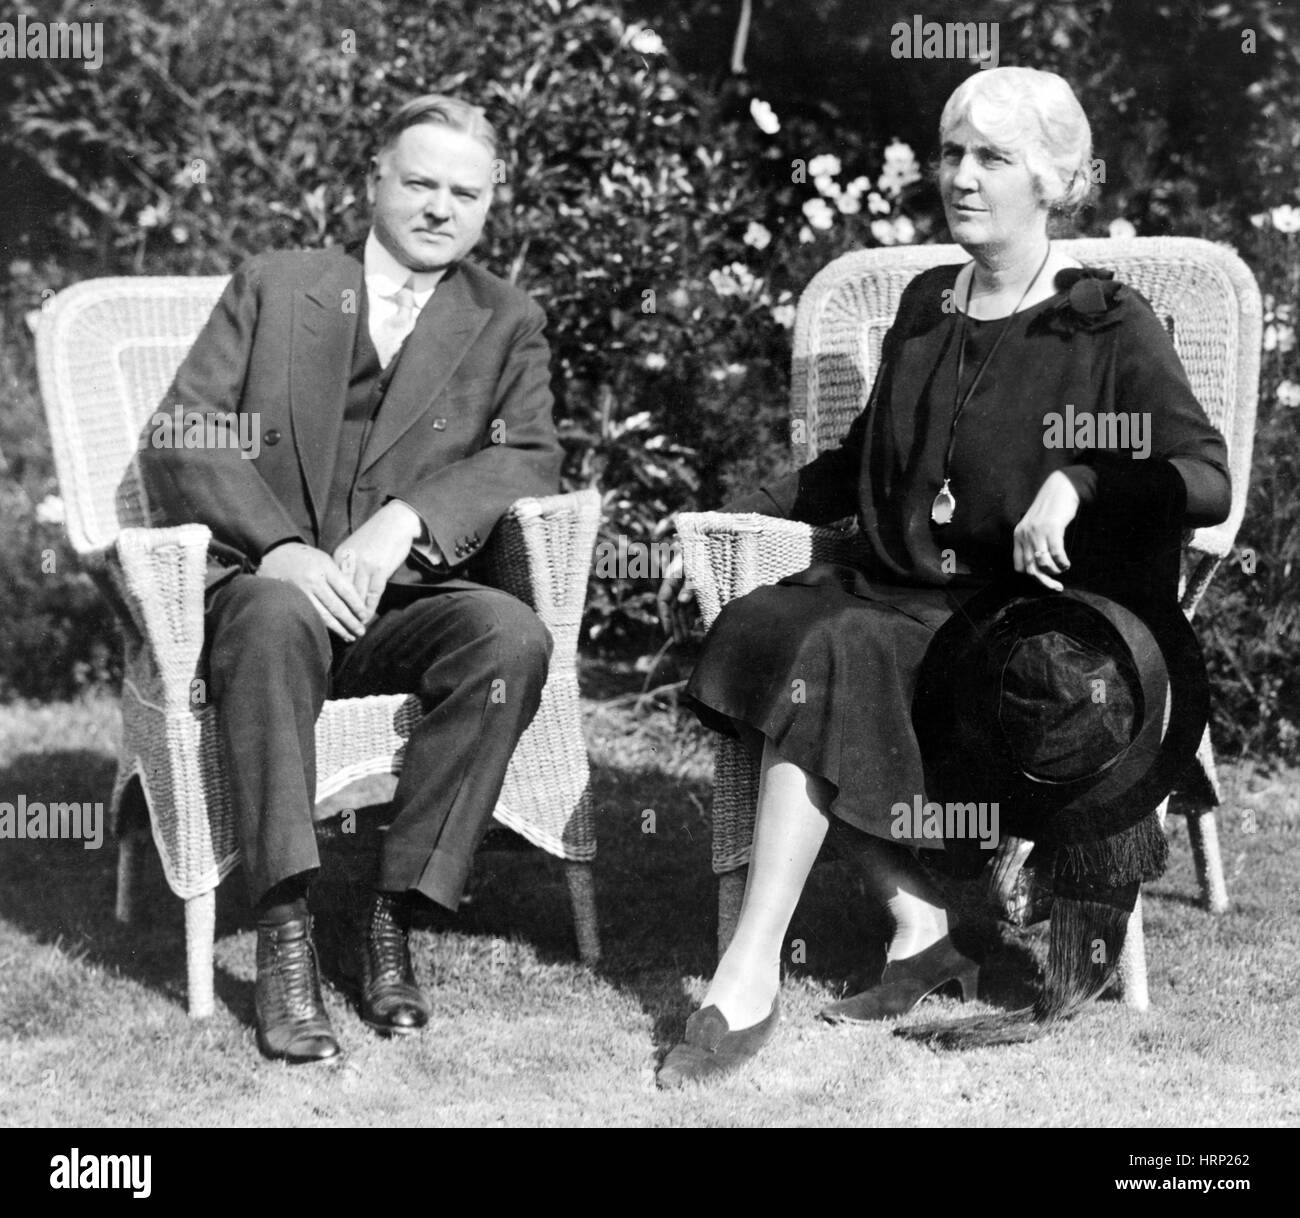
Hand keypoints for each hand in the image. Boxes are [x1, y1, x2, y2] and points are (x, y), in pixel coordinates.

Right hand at [257, 543, 369, 640]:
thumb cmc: (306, 557)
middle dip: (351, 621)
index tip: (365, 617)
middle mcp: (312, 580)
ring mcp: (300, 591)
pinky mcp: (291, 600)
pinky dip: (323, 626)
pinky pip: (310, 616)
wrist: (275, 554)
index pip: (345, 591)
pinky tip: (331, 632)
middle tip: (361, 631)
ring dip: (338, 628)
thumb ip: (339, 577)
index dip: (357, 606)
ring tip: (350, 636)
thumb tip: (356, 601)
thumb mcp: (325, 559)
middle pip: (336, 606)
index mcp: (324, 567)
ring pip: (323, 615)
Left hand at [332, 500, 422, 622]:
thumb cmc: (377, 536)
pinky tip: (367, 617)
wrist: (396, 521)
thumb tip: (344, 588)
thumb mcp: (356, 548)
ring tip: (355, 628)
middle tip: (341, 628)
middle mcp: (349, 561)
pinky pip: (372, 594)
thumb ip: (348, 565)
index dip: (332, 602)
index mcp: (339, 555)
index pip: (332, 585)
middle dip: (342, 612)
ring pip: (356, 596)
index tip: (331, 617)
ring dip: (356, 614)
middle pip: (342, 593)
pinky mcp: (379, 569)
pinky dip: (369, 608)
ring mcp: (364, 566)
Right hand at [656, 550, 698, 643]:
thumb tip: (682, 601)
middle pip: (673, 608)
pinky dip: (692, 617)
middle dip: (675, 625)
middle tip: (679, 642)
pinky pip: (692, 606)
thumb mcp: (698, 569)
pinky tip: (693, 628)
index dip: (665, 617)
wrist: (718, 547)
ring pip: (682, 609)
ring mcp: (688, 588)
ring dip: (683, 624)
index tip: (668, 632)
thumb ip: (690, 584)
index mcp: (673, 577)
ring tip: (685, 639)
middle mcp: (679, 584)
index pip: (664, 600)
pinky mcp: (699, 591)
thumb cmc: (705, 555)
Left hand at [1013, 470, 1080, 591]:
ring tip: (1062, 569)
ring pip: (1042, 563)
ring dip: (1054, 572)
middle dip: (1044, 582)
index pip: (1019, 566)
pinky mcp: (1052, 528)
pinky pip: (1056, 553)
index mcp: (1018, 536)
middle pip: (1030, 569)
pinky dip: (1062, 563)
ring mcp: (1037, 532)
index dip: (1031, 576)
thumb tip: (1041, 564)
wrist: (1061, 487)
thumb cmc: (1051, 509)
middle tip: (1056, 587)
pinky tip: (1066, 563)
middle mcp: (1025, 535)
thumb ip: (1034, 542)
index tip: (1044, 578)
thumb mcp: (1036, 525)